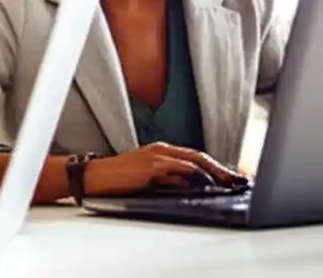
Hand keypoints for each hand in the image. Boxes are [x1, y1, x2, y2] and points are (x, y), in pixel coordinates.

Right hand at [84, 142, 246, 195]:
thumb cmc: (118, 179)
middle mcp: (161, 150)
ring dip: (216, 173)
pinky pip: (180, 169)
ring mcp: (156, 157)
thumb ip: (170, 178)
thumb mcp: (148, 178)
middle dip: (223, 169)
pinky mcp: (152, 167)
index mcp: (160, 151)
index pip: (195, 157)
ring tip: (231, 183)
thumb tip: (192, 185)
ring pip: (194, 160)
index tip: (232, 177)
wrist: (94, 177)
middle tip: (240, 180)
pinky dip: (197, 175)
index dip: (217, 166)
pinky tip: (208, 182)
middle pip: (200, 156)